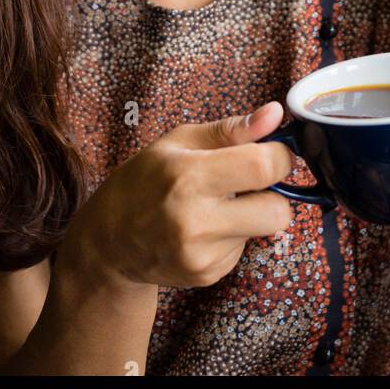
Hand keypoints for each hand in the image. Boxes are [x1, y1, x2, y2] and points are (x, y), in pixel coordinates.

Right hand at [61, 102, 294, 289]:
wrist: (109, 241)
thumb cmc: (144, 179)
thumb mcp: (180, 141)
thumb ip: (233, 129)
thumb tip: (275, 114)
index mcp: (189, 175)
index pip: (263, 167)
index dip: (280, 156)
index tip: (272, 153)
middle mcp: (196, 220)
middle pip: (278, 212)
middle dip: (275, 193)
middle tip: (251, 182)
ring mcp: (202, 254)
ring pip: (263, 230)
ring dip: (251, 214)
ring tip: (215, 206)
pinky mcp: (207, 275)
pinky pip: (243, 248)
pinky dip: (233, 234)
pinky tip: (205, 228)